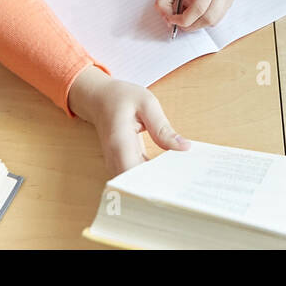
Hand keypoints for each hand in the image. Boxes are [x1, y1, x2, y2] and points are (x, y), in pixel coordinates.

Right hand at [67, 66, 189, 176]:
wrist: (99, 99)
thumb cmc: (121, 98)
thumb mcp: (147, 104)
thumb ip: (163, 128)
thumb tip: (184, 148)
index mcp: (120, 143)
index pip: (135, 175)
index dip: (154, 185)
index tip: (176, 185)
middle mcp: (115, 159)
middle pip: (137, 186)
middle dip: (160, 188)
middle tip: (185, 183)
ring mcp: (117, 164)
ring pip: (137, 186)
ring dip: (157, 184)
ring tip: (181, 178)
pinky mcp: (123, 165)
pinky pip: (138, 178)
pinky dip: (154, 177)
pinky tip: (171, 171)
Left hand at [156, 0, 235, 31]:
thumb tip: (168, 20)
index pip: (199, 7)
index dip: (184, 19)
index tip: (172, 20)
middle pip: (208, 18)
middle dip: (190, 25)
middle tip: (178, 22)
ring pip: (213, 21)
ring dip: (197, 23)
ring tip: (187, 13)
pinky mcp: (231, 0)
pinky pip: (217, 19)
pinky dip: (203, 20)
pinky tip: (196, 11)